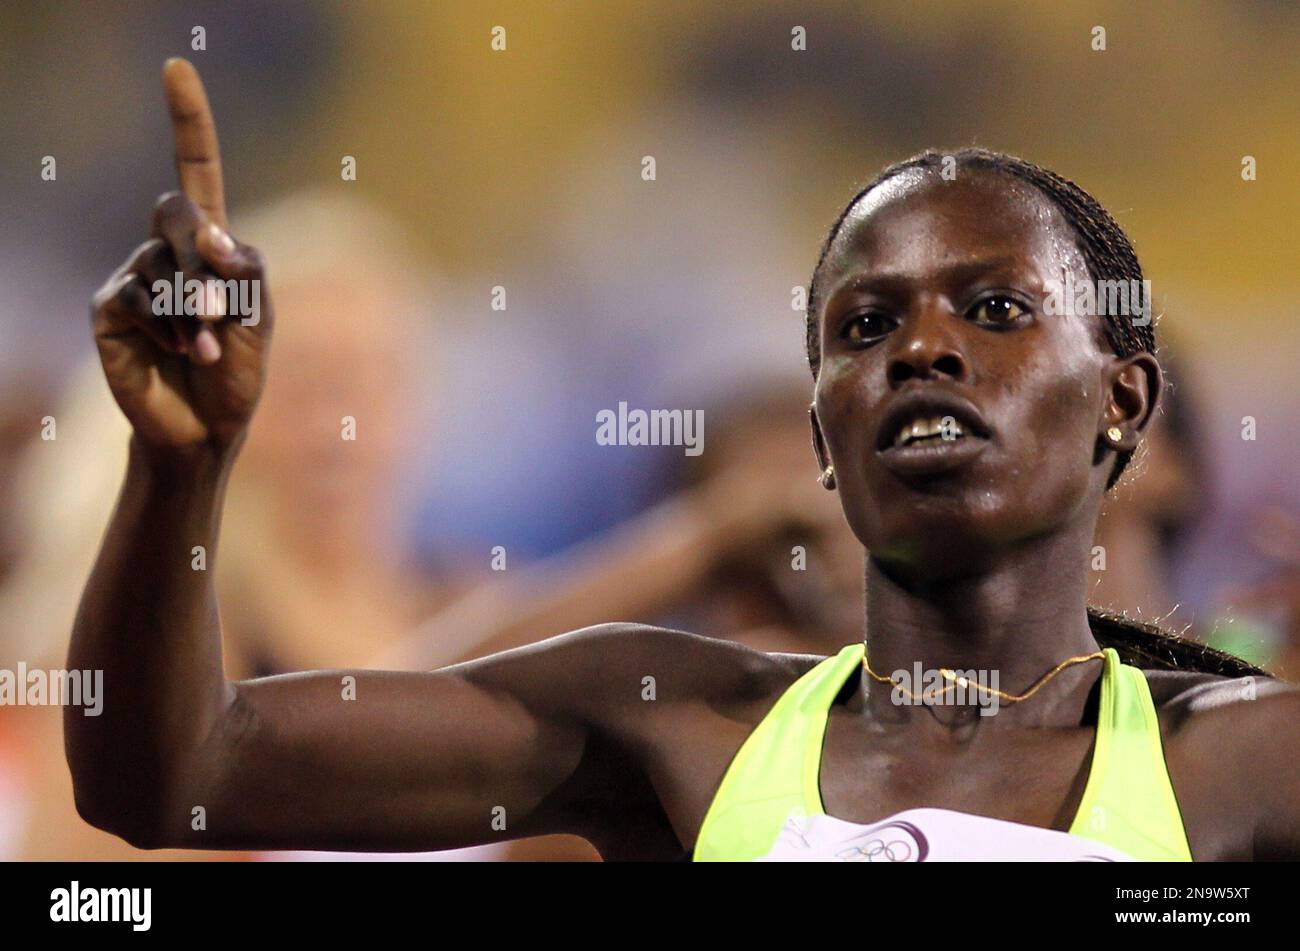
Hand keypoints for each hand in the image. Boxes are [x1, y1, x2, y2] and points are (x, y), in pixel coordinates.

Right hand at [91, 58, 272, 458]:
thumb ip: (249, 270)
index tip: (177, 66)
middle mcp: (168, 250)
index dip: (187, 120)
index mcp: (211, 244)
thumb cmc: (238, 374)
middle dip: (203, 250)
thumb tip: (216, 234)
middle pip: (176, 209)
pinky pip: (137, 294)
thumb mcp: (262, 317)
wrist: (208, 429)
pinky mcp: (109, 307)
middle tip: (223, 302)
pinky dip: (169, 323)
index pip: (196, 169)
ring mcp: (134, 276)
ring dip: (194, 309)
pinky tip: (184, 351)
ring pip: (162, 262)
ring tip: (206, 348)